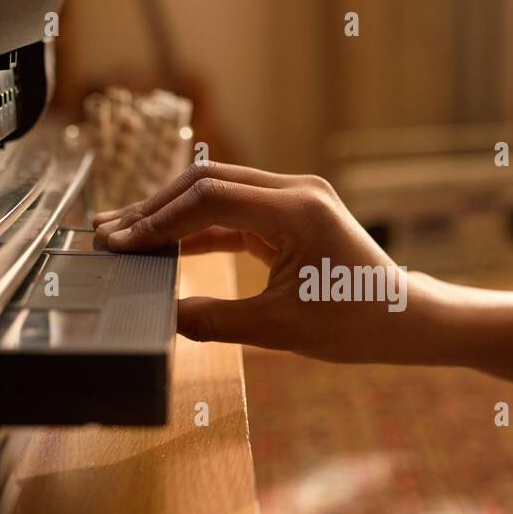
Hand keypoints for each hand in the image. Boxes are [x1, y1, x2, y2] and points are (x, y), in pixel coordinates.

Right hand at [93, 163, 443, 361]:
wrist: (404, 320)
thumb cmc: (355, 325)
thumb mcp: (278, 330)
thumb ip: (214, 320)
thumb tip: (162, 316)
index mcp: (297, 210)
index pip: (209, 199)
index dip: (158, 221)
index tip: (119, 243)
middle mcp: (296, 191)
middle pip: (207, 183)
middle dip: (154, 208)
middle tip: (108, 232)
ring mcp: (295, 198)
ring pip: (217, 193)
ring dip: (171, 214)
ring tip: (124, 234)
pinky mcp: (291, 214)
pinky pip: (233, 212)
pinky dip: (197, 228)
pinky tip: (162, 246)